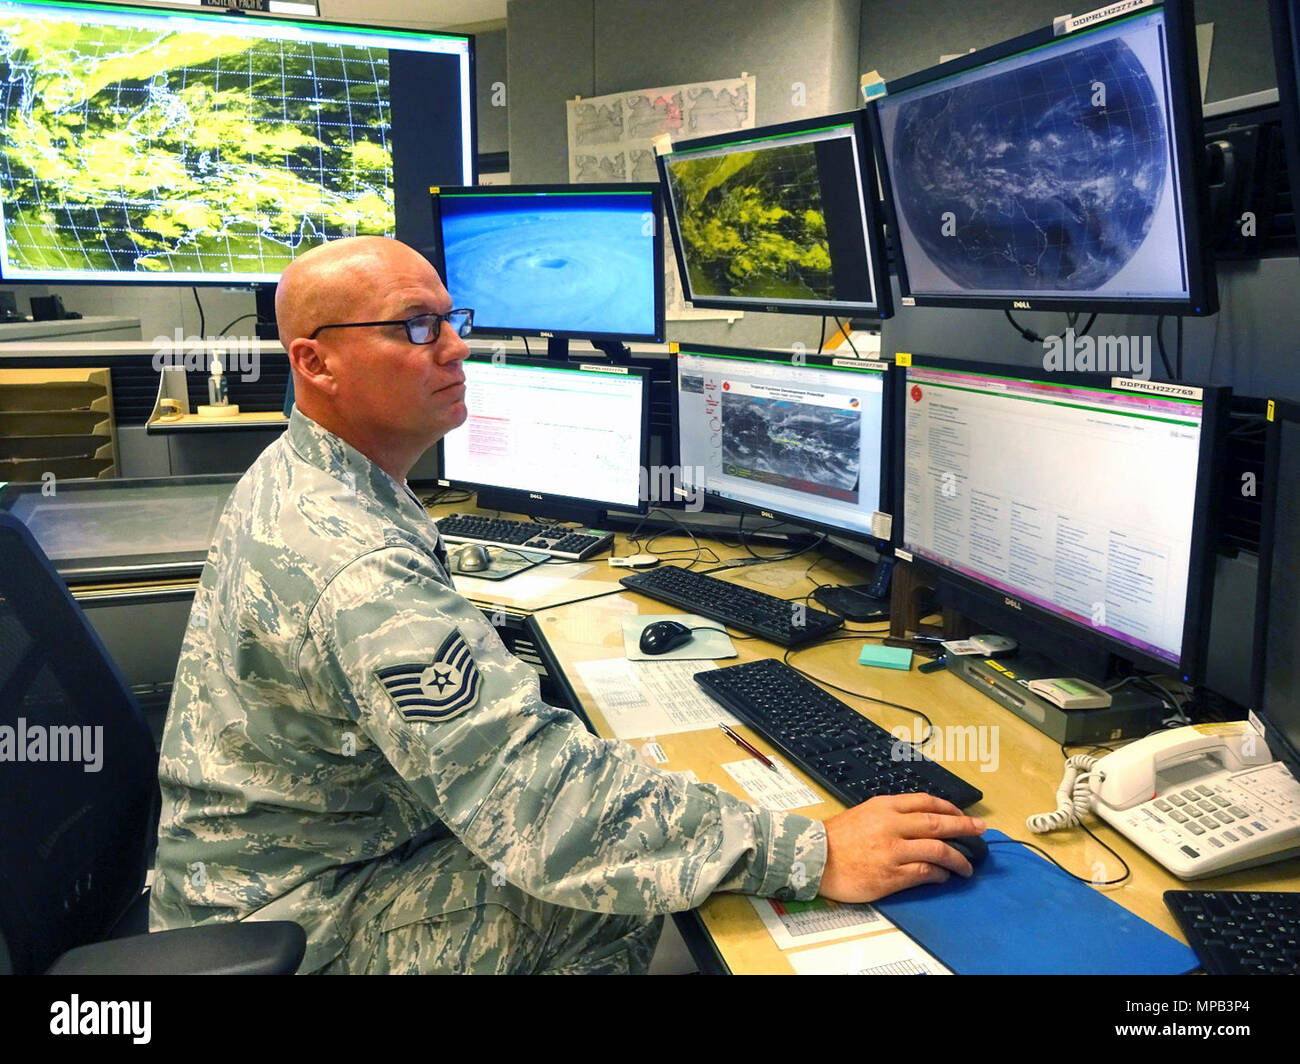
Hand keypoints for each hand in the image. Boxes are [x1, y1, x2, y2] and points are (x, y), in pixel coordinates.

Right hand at [819, 793, 985, 902]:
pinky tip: (944, 876)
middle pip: (939, 824)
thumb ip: (891, 815)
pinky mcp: (892, 875)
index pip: (926, 802)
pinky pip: (925, 872)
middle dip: (965, 827)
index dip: (950, 808)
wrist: (813, 858)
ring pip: (938, 850)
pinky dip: (940, 874)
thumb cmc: (836, 837)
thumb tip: (919, 822)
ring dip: (958, 858)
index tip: (963, 814)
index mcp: (885, 807)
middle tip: (981, 831)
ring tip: (967, 866)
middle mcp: (893, 825)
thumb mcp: (864, 812)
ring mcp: (893, 851)